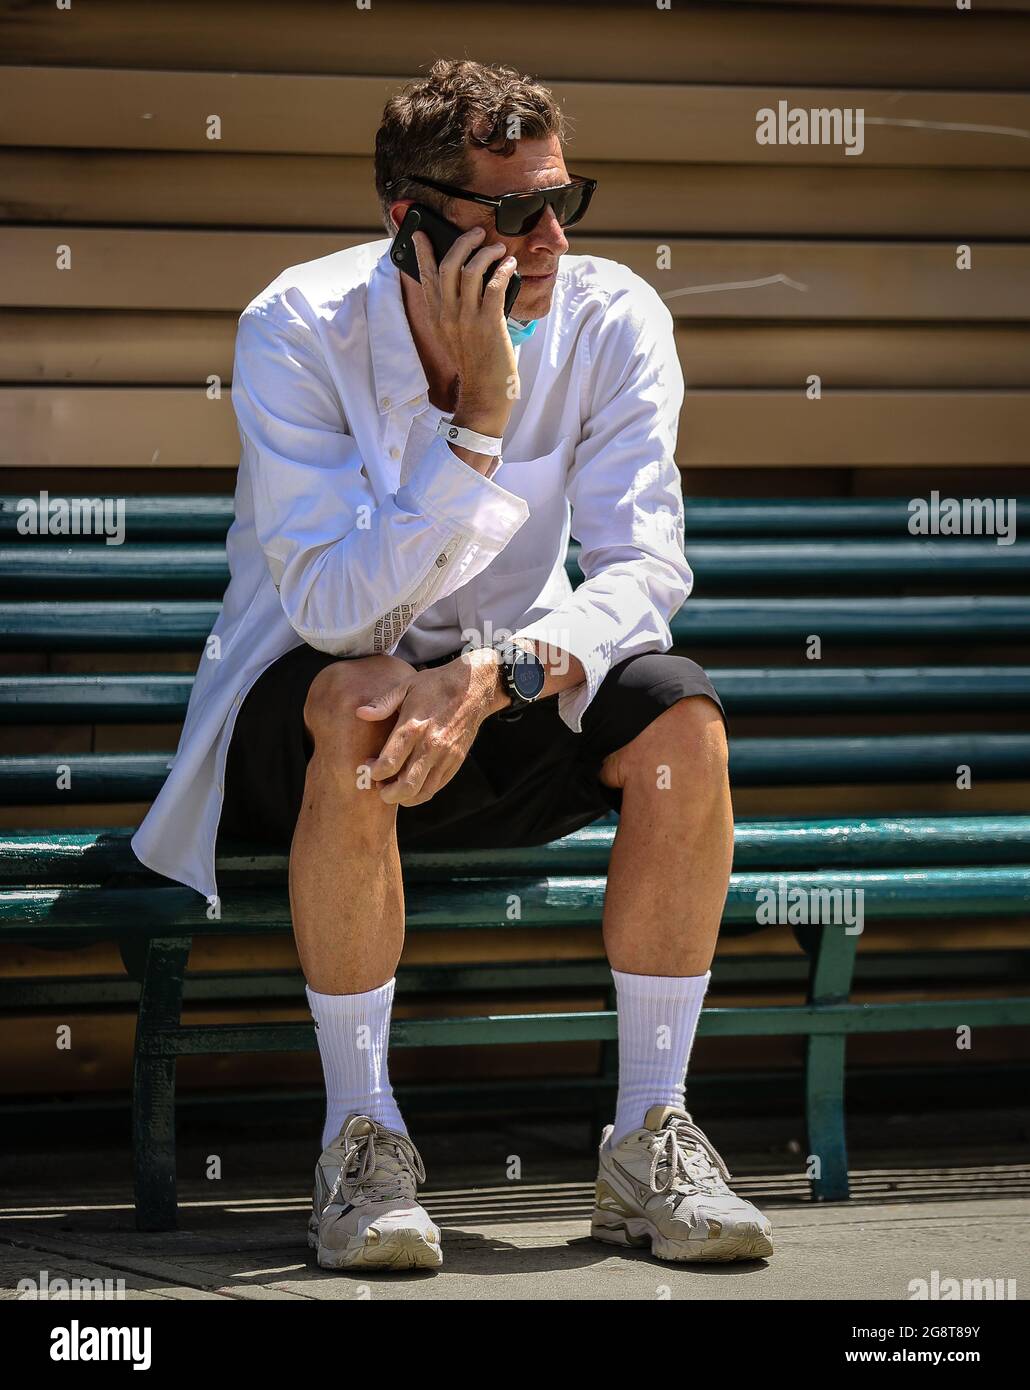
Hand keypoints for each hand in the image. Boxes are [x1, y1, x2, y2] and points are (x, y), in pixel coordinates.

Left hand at [355, 650, 503, 806]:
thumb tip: (360, 713)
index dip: (373, 772)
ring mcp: (445, 756)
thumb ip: (383, 703)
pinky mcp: (455, 762)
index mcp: (413, 727)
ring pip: (422, 793)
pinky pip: (436, 787)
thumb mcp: (406, 686)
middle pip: (405, 787)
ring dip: (404, 797)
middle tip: (380, 786)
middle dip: (387, 794)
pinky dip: (420, 792)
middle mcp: (430, 746)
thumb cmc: (435, 686)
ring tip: (394, 787)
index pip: (388, 764)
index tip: (369, 766)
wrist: (472, 688)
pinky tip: (411, 782)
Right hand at [412, 226, 517, 438]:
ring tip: (498, 249)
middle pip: (448, 265)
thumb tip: (470, 278)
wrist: (484, 395)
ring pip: (471, 270)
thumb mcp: (453, 336)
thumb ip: (454, 311)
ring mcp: (466, 319)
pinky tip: (510, 265)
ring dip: (487, 253)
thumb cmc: (474, 365)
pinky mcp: (488, 323)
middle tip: (477, 233)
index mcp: (435, 317)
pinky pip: (494, 285)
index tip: (422, 232)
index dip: (422, 250)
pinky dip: (503, 269)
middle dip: (463, 242)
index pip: (424, 276)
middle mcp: (447, 315)